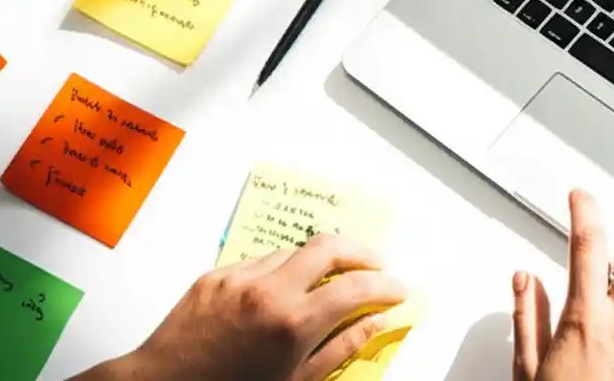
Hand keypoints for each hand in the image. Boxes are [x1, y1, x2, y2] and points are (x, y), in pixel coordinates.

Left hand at [73, 234, 405, 380]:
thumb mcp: (297, 380)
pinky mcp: (215, 275)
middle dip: (359, 251)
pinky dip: (280, 270)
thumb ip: (341, 346)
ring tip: (326, 282)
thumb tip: (376, 321)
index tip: (397, 289)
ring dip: (317, 261)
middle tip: (374, 265)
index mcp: (293, 322)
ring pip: (293, 251)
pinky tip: (282, 290)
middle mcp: (268, 291)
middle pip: (329, 246)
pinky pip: (259, 261)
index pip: (357, 286)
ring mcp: (239, 278)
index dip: (386, 285)